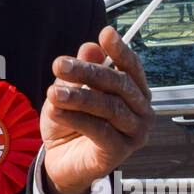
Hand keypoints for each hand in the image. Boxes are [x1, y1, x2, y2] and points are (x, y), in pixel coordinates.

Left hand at [40, 26, 153, 193]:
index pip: (131, 66)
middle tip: (58, 64)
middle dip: (87, 72)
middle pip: (118, 84)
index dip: (119, 50)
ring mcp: (135, 132)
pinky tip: (56, 111)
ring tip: (52, 93)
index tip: (106, 33)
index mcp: (133, 90)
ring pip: (109, 107)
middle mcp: (141, 110)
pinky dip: (76, 118)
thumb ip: (80, 72)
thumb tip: (90, 47)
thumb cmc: (70, 121)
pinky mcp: (121, 152)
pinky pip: (99, 130)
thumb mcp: (69, 90)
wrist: (60, 160)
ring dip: (79, 97)